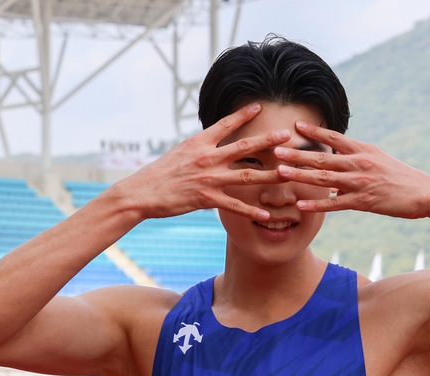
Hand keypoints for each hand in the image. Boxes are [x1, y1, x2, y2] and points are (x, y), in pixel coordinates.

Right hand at [120, 103, 288, 221]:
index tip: (259, 107)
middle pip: (244, 146)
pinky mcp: (206, 199)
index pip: (226, 124)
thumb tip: (213, 141)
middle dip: (268, 140)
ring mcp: (208, 178)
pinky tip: (265, 214)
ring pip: (246, 175)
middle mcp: (207, 157)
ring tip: (287, 173)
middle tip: (287, 136)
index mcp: (199, 142)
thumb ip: (201, 147)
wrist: (142, 192)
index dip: (243, 114)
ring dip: (268, 174)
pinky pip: (234, 205)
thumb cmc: (160, 172)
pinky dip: (251, 210)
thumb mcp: (180, 152)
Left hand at [273, 120, 429, 218]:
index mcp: (363, 150)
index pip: (334, 137)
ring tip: (281, 172)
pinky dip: (317, 204)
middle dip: (297, 154)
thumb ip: (358, 162)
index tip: (295, 125)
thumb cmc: (403, 179)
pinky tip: (301, 205)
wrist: (426, 193)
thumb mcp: (380, 162)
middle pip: (323, 156)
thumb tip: (337, 168)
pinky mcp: (364, 202)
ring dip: (300, 175)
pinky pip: (335, 203)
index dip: (314, 131)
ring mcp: (361, 182)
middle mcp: (360, 163)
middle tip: (275, 149)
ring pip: (324, 178)